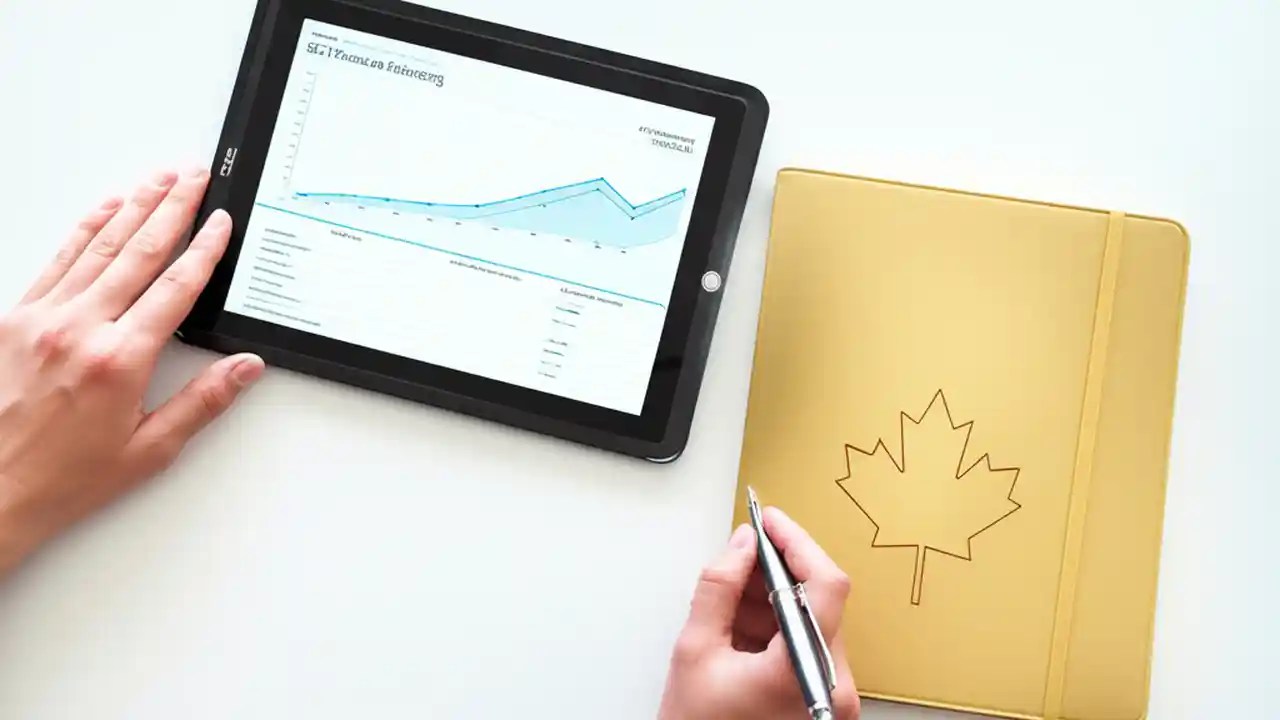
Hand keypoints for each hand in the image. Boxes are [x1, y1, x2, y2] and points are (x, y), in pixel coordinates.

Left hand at [0, 168, 263, 576]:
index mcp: (119, 360)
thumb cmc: (65, 478)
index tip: (221, 223)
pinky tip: (104, 209)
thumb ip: (203, 402)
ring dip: (133, 207)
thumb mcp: (149, 450)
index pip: (174, 289)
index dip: (203, 250)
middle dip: (172, 208)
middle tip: (195, 177)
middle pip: (138, 252)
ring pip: (98, 247)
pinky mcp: (17, 319)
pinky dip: (85, 230)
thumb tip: (245, 368)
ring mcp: (42, 319)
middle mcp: (79, 329)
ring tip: (159, 179)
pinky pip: (58, 261)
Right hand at [658, 507, 859, 719]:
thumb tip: (740, 546)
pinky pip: (808, 641)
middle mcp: (832, 685)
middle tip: (744, 550)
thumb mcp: (695, 650)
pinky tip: (743, 622)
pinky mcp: (824, 697)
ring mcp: (831, 693)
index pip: (823, 585)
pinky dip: (778, 623)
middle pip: (820, 600)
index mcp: (803, 673)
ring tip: (733, 593)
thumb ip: (718, 587)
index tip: (771, 522)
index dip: (797, 543)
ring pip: (813, 619)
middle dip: (779, 569)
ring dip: (775, 596)